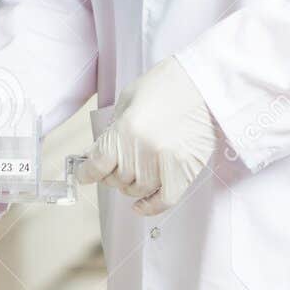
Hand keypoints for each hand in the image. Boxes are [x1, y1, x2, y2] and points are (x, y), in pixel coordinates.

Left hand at [76, 57, 218, 215]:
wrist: (204, 83)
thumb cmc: (166, 85)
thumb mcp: (128, 99)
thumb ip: (113, 130)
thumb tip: (97, 154)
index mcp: (124, 129)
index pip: (96, 165)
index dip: (87, 173)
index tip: (85, 175)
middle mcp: (142, 150)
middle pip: (115, 180)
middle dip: (113, 173)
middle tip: (119, 163)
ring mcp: (165, 163)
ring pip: (136, 190)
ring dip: (131, 185)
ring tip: (136, 171)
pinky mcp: (186, 171)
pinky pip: (164, 200)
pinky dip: (150, 206)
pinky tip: (141, 205)